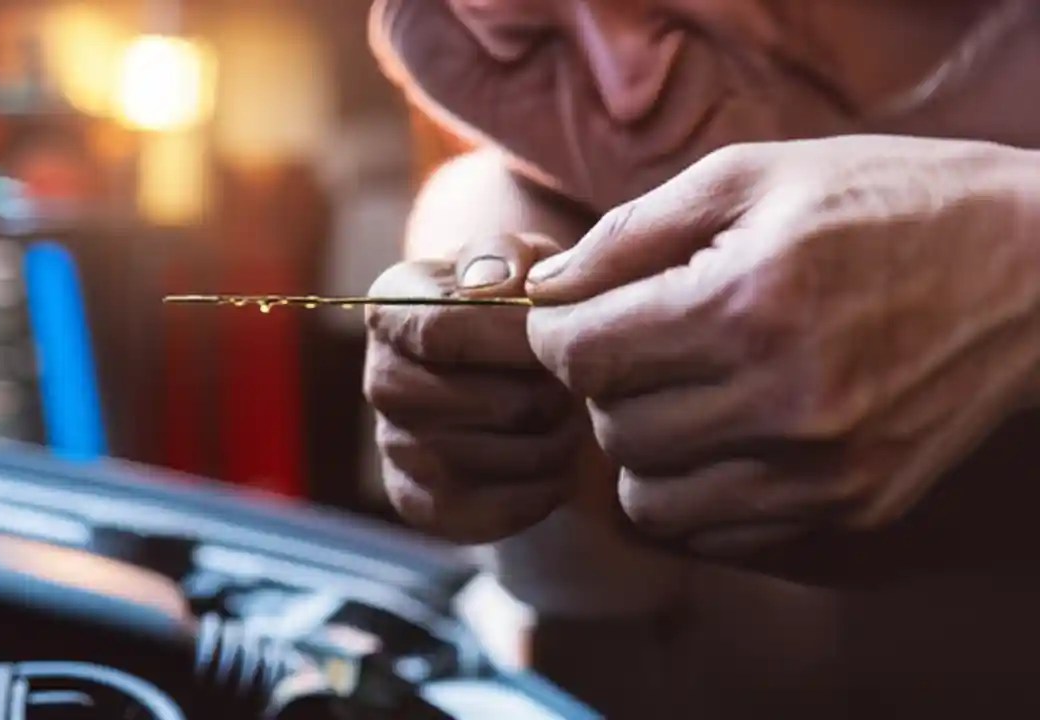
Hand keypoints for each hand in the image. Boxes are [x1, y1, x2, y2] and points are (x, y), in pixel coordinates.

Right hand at [364, 233, 597, 543]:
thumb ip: (510, 255)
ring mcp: (396, 448)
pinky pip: (502, 510)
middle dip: (550, 394)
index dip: (515, 338)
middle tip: (570, 383)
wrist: (512, 375)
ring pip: (506, 458)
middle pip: (489, 402)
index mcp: (391, 308)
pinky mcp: (421, 505)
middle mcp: (381, 380)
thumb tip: (492, 285)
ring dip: (557, 439)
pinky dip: (545, 488)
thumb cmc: (520, 308)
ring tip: (562, 415)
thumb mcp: (524, 261)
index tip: (557, 336)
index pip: (441, 329)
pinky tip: (551, 459)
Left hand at [525, 136, 1039, 560]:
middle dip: (601, 384)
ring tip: (679, 393)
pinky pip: (715, 533)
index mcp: (746, 306)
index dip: (555, 332)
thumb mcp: (753, 177)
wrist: (1034, 270)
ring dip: (641, 446)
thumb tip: (544, 286)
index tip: (573, 313)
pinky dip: (695, 491)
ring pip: (649, 499)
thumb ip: (632, 233)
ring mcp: (820, 469)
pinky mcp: (851, 506)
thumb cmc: (885, 202)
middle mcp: (782, 402)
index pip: (580, 355)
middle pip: (608, 427)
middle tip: (636, 344)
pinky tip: (723, 435)